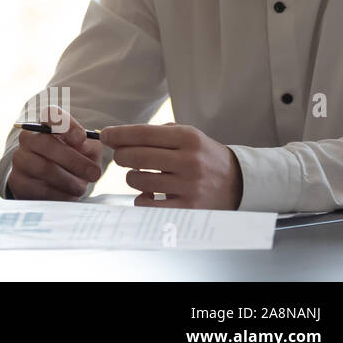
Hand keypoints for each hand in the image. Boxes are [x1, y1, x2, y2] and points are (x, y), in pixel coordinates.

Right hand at [6, 106, 103, 199]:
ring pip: (42, 167)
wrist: (56, 185)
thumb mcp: (88, 152)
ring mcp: (20, 159)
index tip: (81, 138)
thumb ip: (88, 145)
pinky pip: (37, 188)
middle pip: (46, 143)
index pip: (51, 114)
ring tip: (81, 187)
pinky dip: (57, 194)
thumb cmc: (75, 163)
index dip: (65, 124)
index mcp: (46, 125)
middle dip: (73, 160)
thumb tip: (81, 142)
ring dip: (67, 179)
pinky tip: (67, 195)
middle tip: (94, 173)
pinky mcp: (17, 181)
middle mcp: (28, 138)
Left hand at [101, 122, 242, 208]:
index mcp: (188, 138)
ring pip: (137, 180)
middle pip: (134, 156)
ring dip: (133, 177)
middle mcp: (189, 161)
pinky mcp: (188, 209)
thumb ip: (154, 133)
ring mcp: (189, 187)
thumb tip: (115, 137)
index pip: (141, 133)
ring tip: (145, 176)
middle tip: (123, 157)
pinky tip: (151, 195)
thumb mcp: (187, 135)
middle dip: (121, 156)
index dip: (117, 134)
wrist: (238, 182)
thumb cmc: (202, 156)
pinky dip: (142, 199)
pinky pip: (146, 205)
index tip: (105, 136)